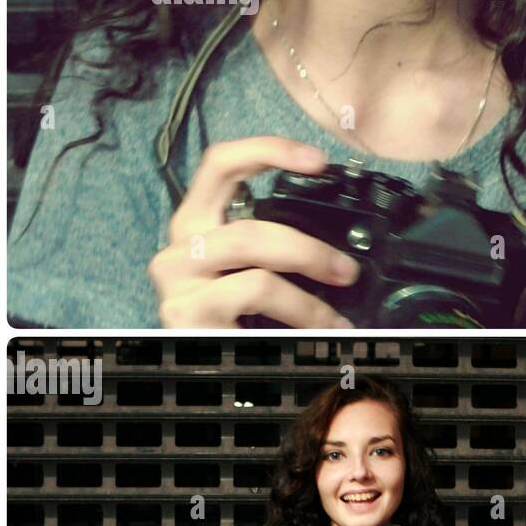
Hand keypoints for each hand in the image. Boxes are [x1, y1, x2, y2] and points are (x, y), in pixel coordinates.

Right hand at [148, 136, 359, 326]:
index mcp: (198, 223)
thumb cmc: (236, 318)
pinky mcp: (184, 313)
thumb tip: (345, 241)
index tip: (320, 160)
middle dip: (308, 248)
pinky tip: (321, 327)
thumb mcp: (255, 273)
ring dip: (307, 276)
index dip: (268, 149)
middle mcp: (179, 246)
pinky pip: (256, 291)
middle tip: (348, 271)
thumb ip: (278, 247)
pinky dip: (302, 310)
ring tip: (339, 308)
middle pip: (247, 225)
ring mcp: (177, 280)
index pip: (221, 163)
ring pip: (252, 250)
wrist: (205, 376)